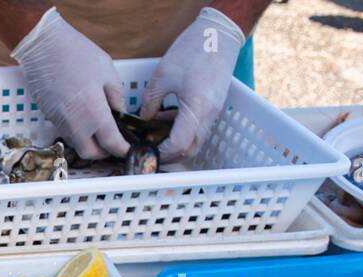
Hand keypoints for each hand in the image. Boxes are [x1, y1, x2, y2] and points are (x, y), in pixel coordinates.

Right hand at [12, 9, 130, 160]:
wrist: (42, 46)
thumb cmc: (76, 52)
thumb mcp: (106, 70)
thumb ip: (116, 96)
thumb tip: (120, 113)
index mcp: (94, 112)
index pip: (111, 143)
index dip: (122, 149)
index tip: (128, 148)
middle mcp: (75, 123)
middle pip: (90, 153)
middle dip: (103, 153)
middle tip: (113, 142)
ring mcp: (59, 122)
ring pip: (77, 144)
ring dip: (89, 143)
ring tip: (99, 130)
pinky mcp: (49, 117)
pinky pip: (66, 132)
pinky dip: (77, 132)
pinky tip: (83, 118)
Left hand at [140, 7, 244, 161]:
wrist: (219, 35)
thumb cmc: (192, 51)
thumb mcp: (162, 76)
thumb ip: (150, 102)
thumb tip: (143, 119)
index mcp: (197, 108)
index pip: (179, 145)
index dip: (161, 152)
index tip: (145, 150)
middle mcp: (209, 115)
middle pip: (190, 149)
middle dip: (168, 154)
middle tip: (148, 147)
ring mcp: (214, 112)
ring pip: (195, 140)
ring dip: (175, 141)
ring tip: (154, 131)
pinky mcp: (214, 106)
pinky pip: (198, 127)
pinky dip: (182, 129)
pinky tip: (166, 117)